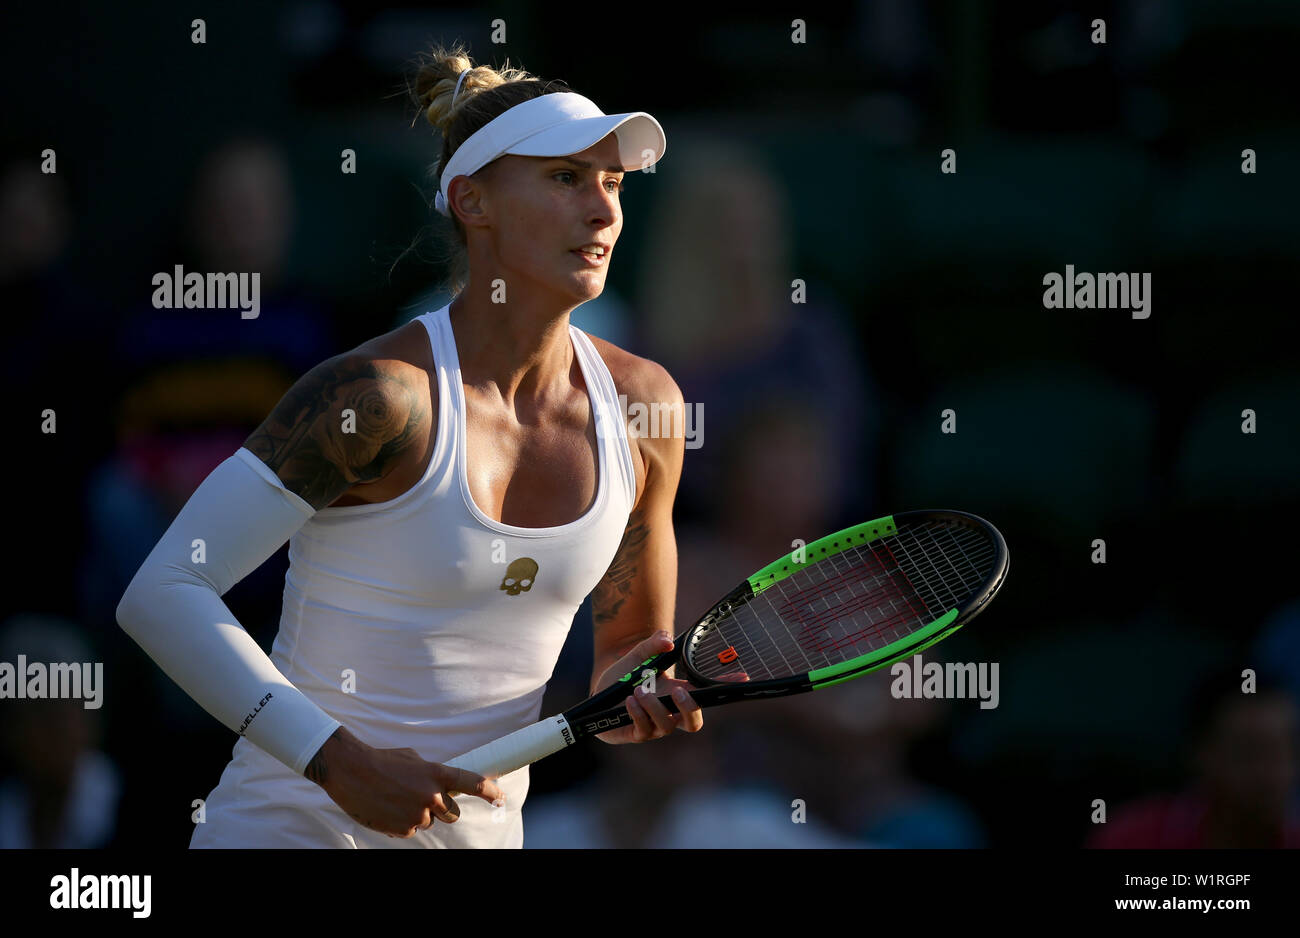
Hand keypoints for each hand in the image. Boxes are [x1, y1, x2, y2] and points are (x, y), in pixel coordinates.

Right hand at [307, 727, 502, 837]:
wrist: (352, 772)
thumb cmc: (383, 760)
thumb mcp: (414, 759)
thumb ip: (431, 774)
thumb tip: (441, 784)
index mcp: (436, 775)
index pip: (471, 783)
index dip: (490, 792)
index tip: (500, 798)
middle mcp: (431, 796)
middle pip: (450, 812)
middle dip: (440, 808)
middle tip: (419, 797)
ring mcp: (418, 815)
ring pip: (428, 821)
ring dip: (417, 814)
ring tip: (395, 798)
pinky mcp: (403, 829)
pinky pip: (410, 829)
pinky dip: (401, 822)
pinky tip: (387, 808)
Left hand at [589, 631, 735, 744]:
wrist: (602, 686)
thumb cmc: (627, 672)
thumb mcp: (641, 654)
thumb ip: (654, 643)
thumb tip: (667, 639)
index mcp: (677, 693)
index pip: (706, 693)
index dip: (725, 687)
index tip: (742, 677)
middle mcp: (669, 713)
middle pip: (694, 722)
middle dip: (690, 709)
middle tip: (679, 692)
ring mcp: (654, 725)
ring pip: (666, 726)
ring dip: (654, 707)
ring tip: (639, 690)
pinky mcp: (636, 733)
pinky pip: (643, 730)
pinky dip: (638, 714)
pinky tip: (630, 700)